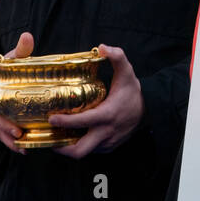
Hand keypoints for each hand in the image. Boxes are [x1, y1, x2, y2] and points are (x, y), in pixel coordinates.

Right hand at [0, 31, 33, 154]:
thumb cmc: (5, 69)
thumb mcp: (12, 58)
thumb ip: (21, 49)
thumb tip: (27, 36)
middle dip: (3, 126)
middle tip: (17, 132)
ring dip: (8, 138)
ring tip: (22, 146)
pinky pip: (2, 135)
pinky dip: (11, 142)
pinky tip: (23, 149)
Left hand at [49, 44, 144, 158]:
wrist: (151, 108)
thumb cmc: (134, 91)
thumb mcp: (127, 72)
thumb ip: (117, 56)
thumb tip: (102, 47)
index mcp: (107, 115)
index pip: (81, 122)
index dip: (64, 122)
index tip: (51, 118)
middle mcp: (106, 133)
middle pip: (79, 151)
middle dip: (61, 149)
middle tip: (49, 138)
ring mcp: (108, 143)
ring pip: (84, 152)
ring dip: (70, 147)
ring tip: (58, 138)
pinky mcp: (110, 147)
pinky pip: (92, 151)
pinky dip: (81, 146)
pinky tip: (74, 136)